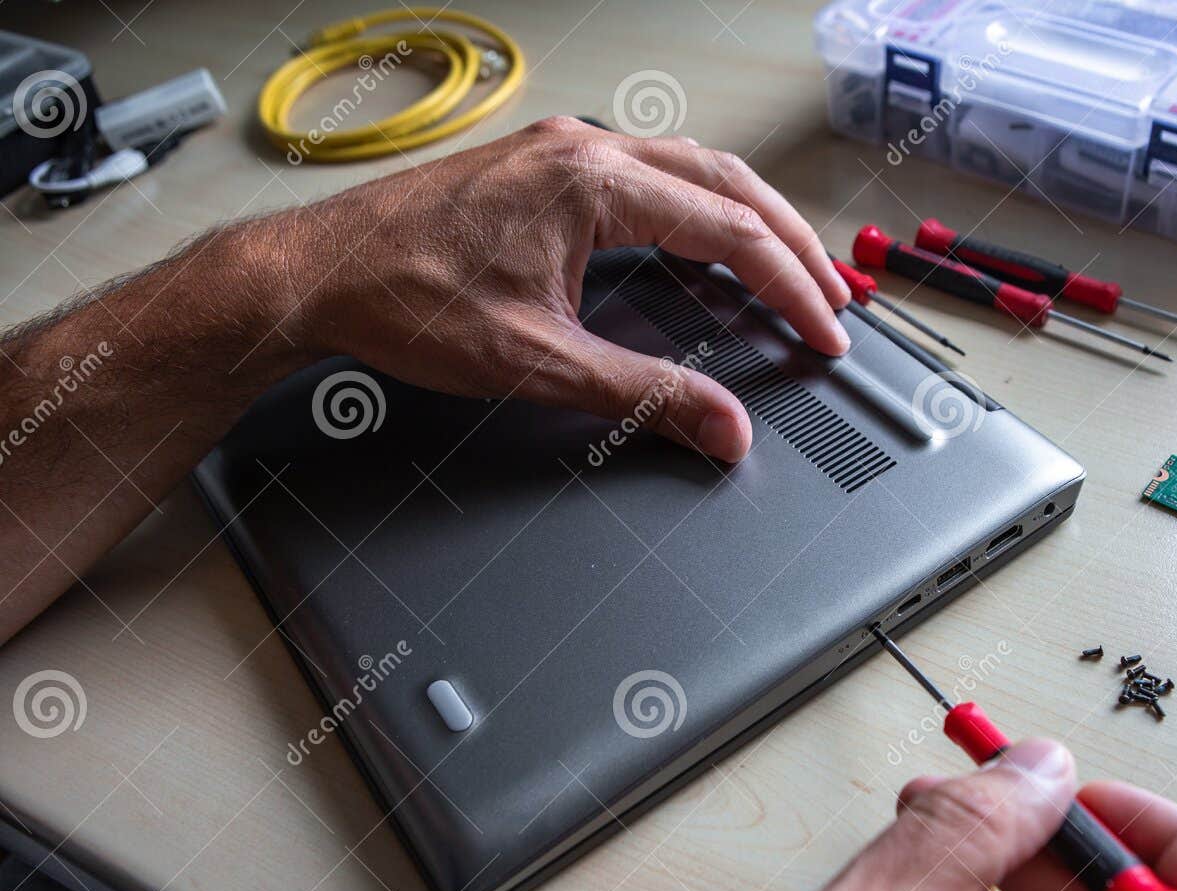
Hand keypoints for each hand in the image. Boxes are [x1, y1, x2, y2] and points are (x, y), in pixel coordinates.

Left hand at [267, 116, 851, 461]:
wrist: (316, 275)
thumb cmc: (404, 302)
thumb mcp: (537, 363)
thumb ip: (644, 395)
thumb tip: (723, 426)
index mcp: (592, 185)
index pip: (731, 232)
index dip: (792, 286)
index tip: (826, 329)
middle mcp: (584, 150)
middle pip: (728, 184)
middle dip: (791, 243)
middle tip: (834, 296)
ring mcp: (562, 150)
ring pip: (692, 168)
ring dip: (750, 219)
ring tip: (791, 267)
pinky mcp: (542, 165)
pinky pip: (650, 172)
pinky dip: (699, 208)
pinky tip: (705, 242)